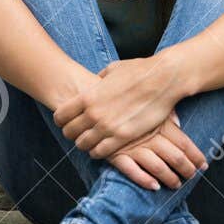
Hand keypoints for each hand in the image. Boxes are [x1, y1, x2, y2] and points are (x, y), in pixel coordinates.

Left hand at [53, 52, 191, 160]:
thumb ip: (99, 81)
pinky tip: (103, 147)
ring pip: (83, 145)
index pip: (60, 116)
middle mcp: (93, 113)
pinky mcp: (123, 137)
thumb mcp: (112, 71)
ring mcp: (108, 127)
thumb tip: (95, 83)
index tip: (67, 121)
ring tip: (92, 141)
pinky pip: (100, 152)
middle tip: (79, 133)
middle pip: (69, 133)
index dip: (62, 120)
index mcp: (87, 96)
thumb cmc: (139, 71)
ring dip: (85, 144)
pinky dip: (98, 152)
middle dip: (71, 133)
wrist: (163, 78)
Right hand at [106, 109, 207, 191]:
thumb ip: (164, 113)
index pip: (184, 143)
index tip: (203, 164)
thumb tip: (179, 123)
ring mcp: (131, 146)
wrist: (92, 100)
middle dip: (187, 170)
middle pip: (175, 157)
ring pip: (157, 167)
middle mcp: (148, 135)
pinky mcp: (115, 154)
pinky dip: (144, 180)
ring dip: (170, 178)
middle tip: (192, 176)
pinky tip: (154, 186)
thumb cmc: (124, 99)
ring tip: (176, 184)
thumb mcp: (147, 101)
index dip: (196, 155)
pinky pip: (132, 171)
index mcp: (158, 122)